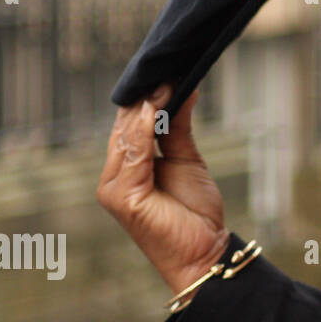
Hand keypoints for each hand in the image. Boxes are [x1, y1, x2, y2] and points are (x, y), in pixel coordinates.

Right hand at [96, 84, 229, 297]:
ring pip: (127, 137)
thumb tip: (184, 90)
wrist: (206, 250)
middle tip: (168, 70)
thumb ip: (178, 128)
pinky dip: (144, 130)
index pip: (130, 126)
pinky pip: (133, 156)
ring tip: (166, 83)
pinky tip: (154, 109)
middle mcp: (114, 177)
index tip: (166, 72)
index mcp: (125, 169)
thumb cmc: (195, 212)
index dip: (145, 98)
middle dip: (146, 98)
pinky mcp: (123, 198)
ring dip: (146, 108)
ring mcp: (115, 188)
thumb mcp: (187, 160)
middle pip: (125, 128)